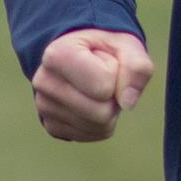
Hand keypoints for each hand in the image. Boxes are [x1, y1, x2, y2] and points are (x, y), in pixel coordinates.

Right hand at [32, 28, 153, 142]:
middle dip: (114, 97)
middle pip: (100, 113)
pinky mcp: (51, 126)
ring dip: (109, 110)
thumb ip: (137, 68)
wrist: (83, 54)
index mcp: (57, 55)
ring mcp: (44, 106)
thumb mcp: (128, 45)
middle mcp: (44, 82)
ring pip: (97, 127)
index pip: (103, 86)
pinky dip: (101, 122)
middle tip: (104, 78)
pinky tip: (91, 101)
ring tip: (97, 88)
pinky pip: (91, 135)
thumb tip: (127, 103)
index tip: (104, 60)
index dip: (116, 74)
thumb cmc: (106, 48)